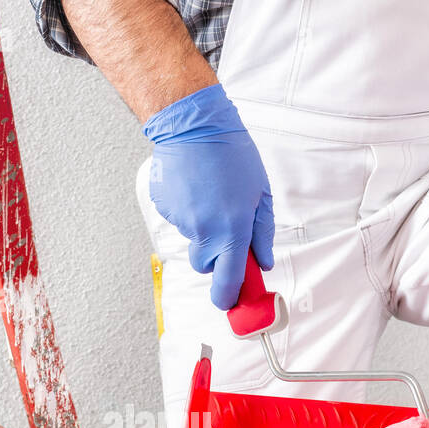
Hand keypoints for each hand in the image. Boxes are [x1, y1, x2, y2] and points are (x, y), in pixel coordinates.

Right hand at [145, 84, 273, 309]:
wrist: (194, 125)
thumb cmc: (231, 154)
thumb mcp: (260, 193)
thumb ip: (262, 233)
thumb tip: (263, 261)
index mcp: (232, 230)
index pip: (228, 282)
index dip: (229, 298)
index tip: (231, 301)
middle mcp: (204, 231)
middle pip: (205, 264)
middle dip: (215, 255)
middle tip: (226, 227)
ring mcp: (182, 221)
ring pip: (193, 239)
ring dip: (202, 226)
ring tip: (211, 193)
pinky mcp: (165, 209)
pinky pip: (179, 219)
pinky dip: (187, 210)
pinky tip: (195, 187)